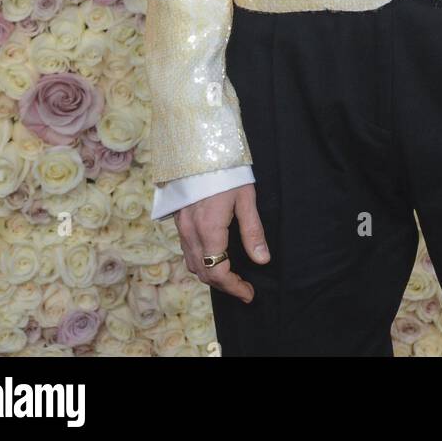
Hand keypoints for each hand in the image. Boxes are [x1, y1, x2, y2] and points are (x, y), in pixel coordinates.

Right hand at [174, 182, 270, 301]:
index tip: (250, 293)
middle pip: (204, 272)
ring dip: (211, 275)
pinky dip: (200, 261)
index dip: (234, 287)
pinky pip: (187, 251)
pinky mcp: (179, 220)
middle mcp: (191, 232)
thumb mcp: (245, 198)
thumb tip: (262, 260)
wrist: (198, 146)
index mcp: (209, 229)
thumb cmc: (226, 170)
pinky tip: (215, 257)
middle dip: (224, 285)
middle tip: (245, 288)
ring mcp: (182, 227)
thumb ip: (253, 231)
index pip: (219, 272)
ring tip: (232, 276)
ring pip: (192, 263)